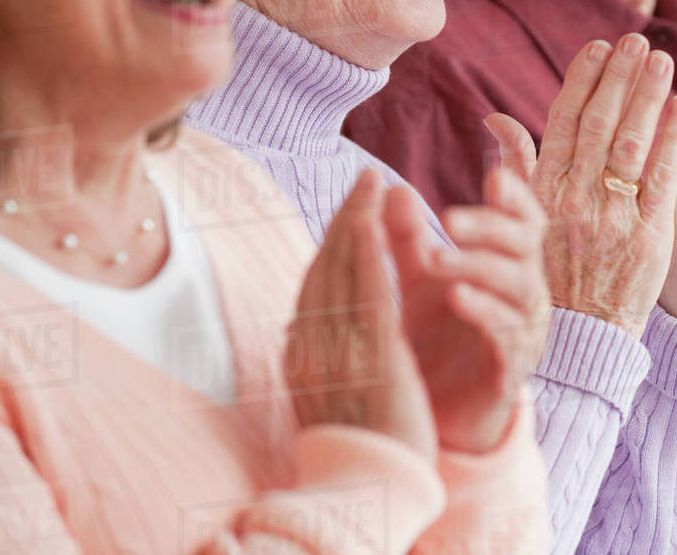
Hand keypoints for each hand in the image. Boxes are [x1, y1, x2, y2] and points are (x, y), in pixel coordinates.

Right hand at [284, 170, 435, 460]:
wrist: (363, 498)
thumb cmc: (356, 454)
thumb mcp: (328, 397)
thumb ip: (319, 356)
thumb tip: (305, 326)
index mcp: (303, 358)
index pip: (314, 285)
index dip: (331, 242)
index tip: (350, 210)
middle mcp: (312, 349)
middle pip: (323, 268)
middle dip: (344, 218)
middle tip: (364, 178)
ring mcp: (337, 352)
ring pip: (340, 272)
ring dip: (355, 221)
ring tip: (372, 183)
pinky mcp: (371, 359)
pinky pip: (365, 294)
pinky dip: (366, 254)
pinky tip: (374, 223)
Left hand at [383, 168, 549, 453]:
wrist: (435, 412)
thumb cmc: (434, 336)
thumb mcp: (417, 281)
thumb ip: (407, 237)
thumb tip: (394, 187)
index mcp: (508, 261)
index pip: (524, 217)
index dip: (517, 193)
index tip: (493, 175)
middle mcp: (525, 289)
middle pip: (524, 243)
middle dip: (489, 226)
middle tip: (448, 218)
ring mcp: (525, 329)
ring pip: (519, 285)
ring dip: (480, 267)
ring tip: (438, 260)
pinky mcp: (513, 368)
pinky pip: (510, 335)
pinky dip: (486, 312)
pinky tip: (457, 298)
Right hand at [486, 33, 676, 336]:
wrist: (581, 334)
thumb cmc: (549, 273)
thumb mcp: (523, 219)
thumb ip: (518, 164)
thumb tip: (494, 118)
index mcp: (545, 190)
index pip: (564, 121)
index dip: (581, 80)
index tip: (598, 46)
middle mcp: (577, 196)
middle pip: (600, 123)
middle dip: (618, 77)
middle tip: (636, 40)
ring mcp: (615, 215)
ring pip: (631, 142)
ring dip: (647, 96)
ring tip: (661, 59)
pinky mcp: (651, 235)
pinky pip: (662, 179)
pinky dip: (672, 139)